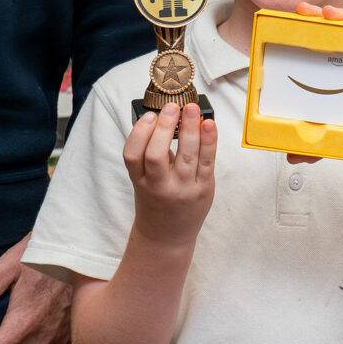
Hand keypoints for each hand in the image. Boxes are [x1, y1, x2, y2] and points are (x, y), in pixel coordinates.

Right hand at [122, 102, 217, 247]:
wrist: (167, 236)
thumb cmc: (155, 201)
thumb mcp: (143, 181)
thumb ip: (150, 156)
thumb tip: (165, 118)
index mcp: (139, 182)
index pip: (133, 156)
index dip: (139, 133)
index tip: (150, 115)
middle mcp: (159, 187)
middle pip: (157, 155)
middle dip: (165, 128)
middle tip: (172, 107)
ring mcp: (182, 189)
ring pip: (186, 156)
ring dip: (191, 129)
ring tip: (192, 109)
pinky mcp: (203, 190)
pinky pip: (207, 162)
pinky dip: (209, 141)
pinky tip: (209, 124)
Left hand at [304, 5, 342, 149]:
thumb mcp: (336, 139)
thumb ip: (315, 148)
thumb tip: (290, 156)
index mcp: (339, 74)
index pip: (322, 47)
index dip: (308, 31)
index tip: (291, 21)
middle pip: (338, 33)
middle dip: (321, 18)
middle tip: (305, 10)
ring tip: (331, 13)